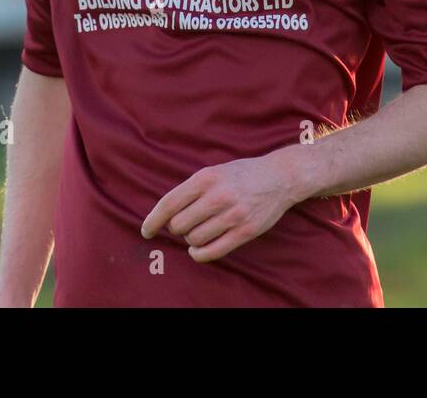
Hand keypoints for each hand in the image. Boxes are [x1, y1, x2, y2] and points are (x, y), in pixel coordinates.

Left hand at [140, 151, 301, 262]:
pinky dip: (199, 254)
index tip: (146, 231)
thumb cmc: (242, 174)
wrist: (280, 177)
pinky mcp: (245, 231)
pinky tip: (199, 249)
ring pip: (194, 239)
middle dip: (177, 228)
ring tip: (199, 231)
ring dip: (191, 240)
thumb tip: (165, 216)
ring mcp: (233, 215)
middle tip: (186, 224)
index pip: (169, 204)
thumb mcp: (214, 171)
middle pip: (179, 226)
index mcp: (206, 178)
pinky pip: (212, 252)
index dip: (153, 220)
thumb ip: (191, 189)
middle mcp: (218, 196)